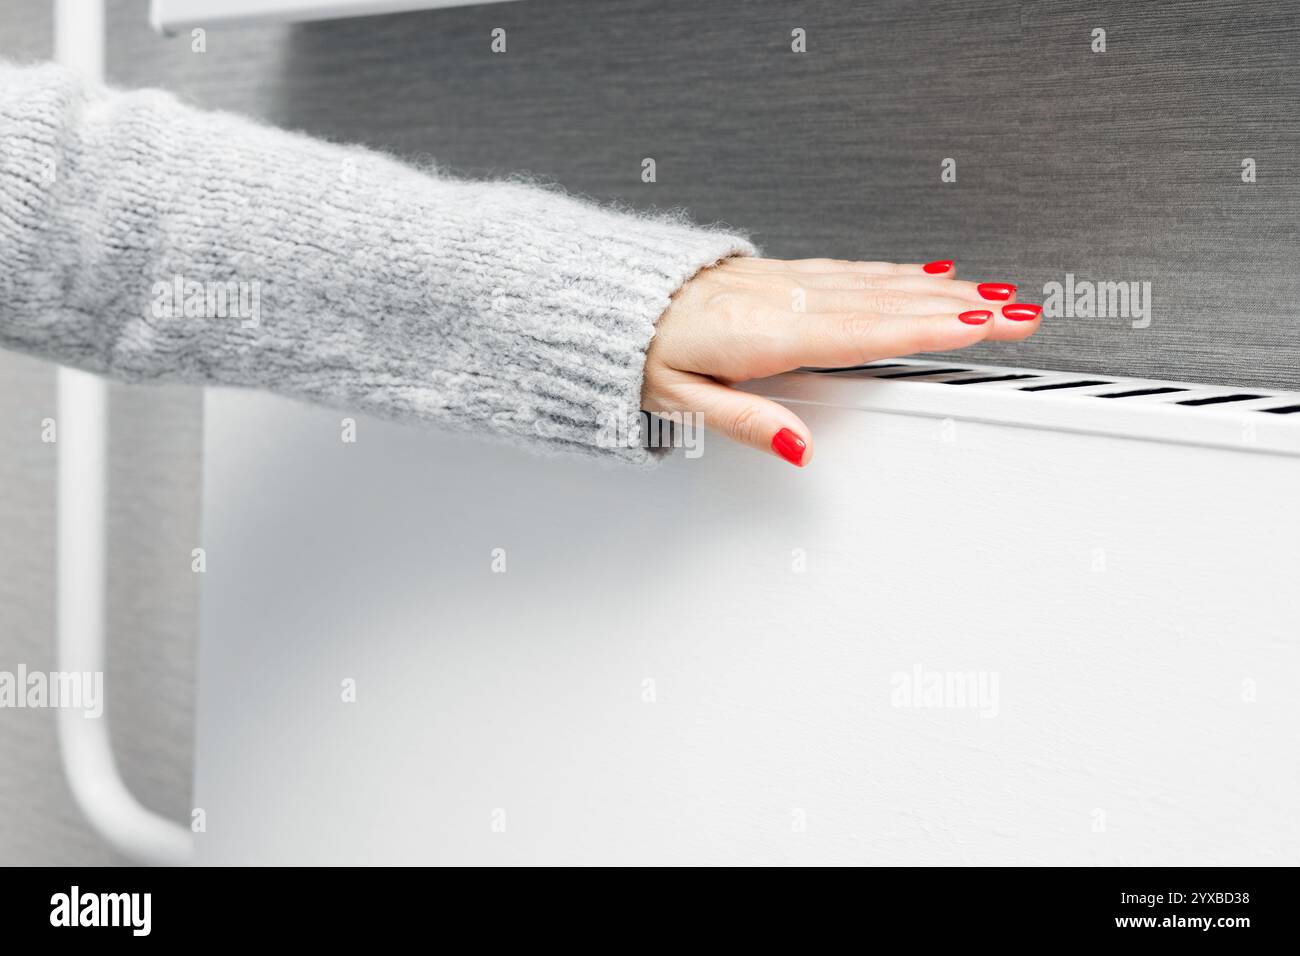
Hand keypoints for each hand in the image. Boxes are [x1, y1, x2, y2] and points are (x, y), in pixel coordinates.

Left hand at [641, 257, 1041, 465]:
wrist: (614, 300)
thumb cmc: (643, 350)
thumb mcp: (682, 401)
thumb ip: (747, 423)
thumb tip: (799, 448)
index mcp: (763, 337)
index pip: (860, 334)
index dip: (925, 329)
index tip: (978, 324)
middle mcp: (784, 303)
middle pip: (885, 305)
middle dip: (957, 308)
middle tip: (1016, 310)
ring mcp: (788, 284)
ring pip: (877, 284)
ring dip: (941, 289)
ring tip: (994, 294)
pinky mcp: (785, 276)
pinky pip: (854, 273)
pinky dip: (897, 274)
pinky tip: (926, 276)